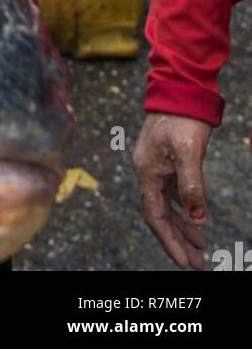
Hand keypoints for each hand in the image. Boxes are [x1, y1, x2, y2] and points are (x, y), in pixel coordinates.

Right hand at [132, 112, 211, 268]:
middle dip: (177, 240)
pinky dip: (184, 208)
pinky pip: (172, 192)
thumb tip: (199, 218)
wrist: (179, 87)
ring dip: (182, 226)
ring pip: (167, 205)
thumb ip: (192, 185)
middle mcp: (148, 171)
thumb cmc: (182, 117)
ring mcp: (156, 165)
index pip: (155, 216)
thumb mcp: (188, 151)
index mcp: (147, 172)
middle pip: (160, 214)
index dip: (169, 240)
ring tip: (201, 245)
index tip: (184, 261)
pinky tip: (195, 217)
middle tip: (196, 261)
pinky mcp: (166, 160)